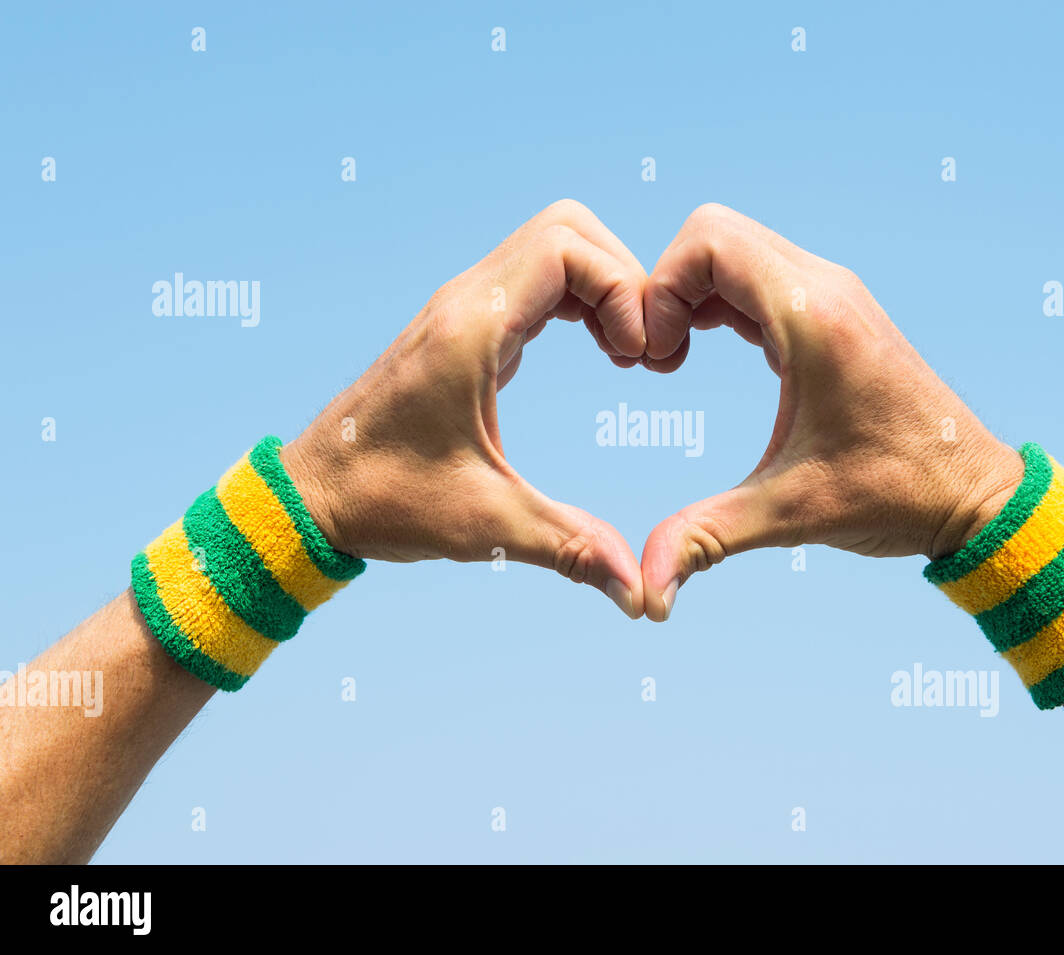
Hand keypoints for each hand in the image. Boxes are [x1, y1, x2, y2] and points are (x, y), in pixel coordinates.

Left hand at [279, 200, 648, 617]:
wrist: (309, 498)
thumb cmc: (385, 502)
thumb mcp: (485, 527)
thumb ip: (570, 549)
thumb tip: (641, 594)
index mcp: (472, 328)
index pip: (567, 250)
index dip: (622, 290)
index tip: (636, 358)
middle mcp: (467, 302)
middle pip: (568, 231)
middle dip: (623, 279)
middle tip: (641, 350)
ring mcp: (464, 310)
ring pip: (552, 248)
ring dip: (602, 288)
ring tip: (627, 354)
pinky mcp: (464, 329)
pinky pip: (535, 281)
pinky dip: (579, 302)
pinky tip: (598, 353)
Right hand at [638, 203, 1024, 620]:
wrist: (977, 495)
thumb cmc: (898, 497)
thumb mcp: (792, 515)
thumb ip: (707, 540)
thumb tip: (646, 595)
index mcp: (814, 319)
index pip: (707, 244)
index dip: (658, 291)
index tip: (658, 361)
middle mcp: (826, 288)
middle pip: (713, 232)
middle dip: (667, 286)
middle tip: (662, 358)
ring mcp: (834, 294)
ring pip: (735, 247)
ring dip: (692, 292)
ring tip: (678, 358)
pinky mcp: (836, 311)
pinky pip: (760, 273)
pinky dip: (720, 299)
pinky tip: (710, 349)